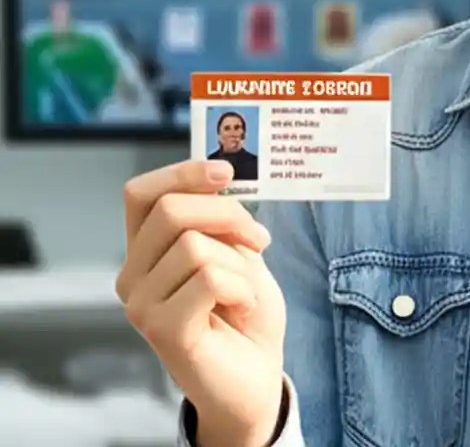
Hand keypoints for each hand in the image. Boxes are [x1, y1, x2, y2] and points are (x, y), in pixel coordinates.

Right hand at [116, 160, 286, 445]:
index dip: (181, 173)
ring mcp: (141, 304)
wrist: (256, 375)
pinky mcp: (162, 329)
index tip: (226, 171)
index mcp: (146, 251)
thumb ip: (221, 221)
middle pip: (171, 210)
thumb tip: (220, 173)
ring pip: (194, 246)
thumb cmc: (246, 313)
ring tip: (244, 293)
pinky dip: (242, 289)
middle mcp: (132, 276)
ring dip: (240, 265)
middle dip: (228, 215)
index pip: (141, 194)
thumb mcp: (238, 254)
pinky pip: (208, 279)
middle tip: (259, 240)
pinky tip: (242, 309)